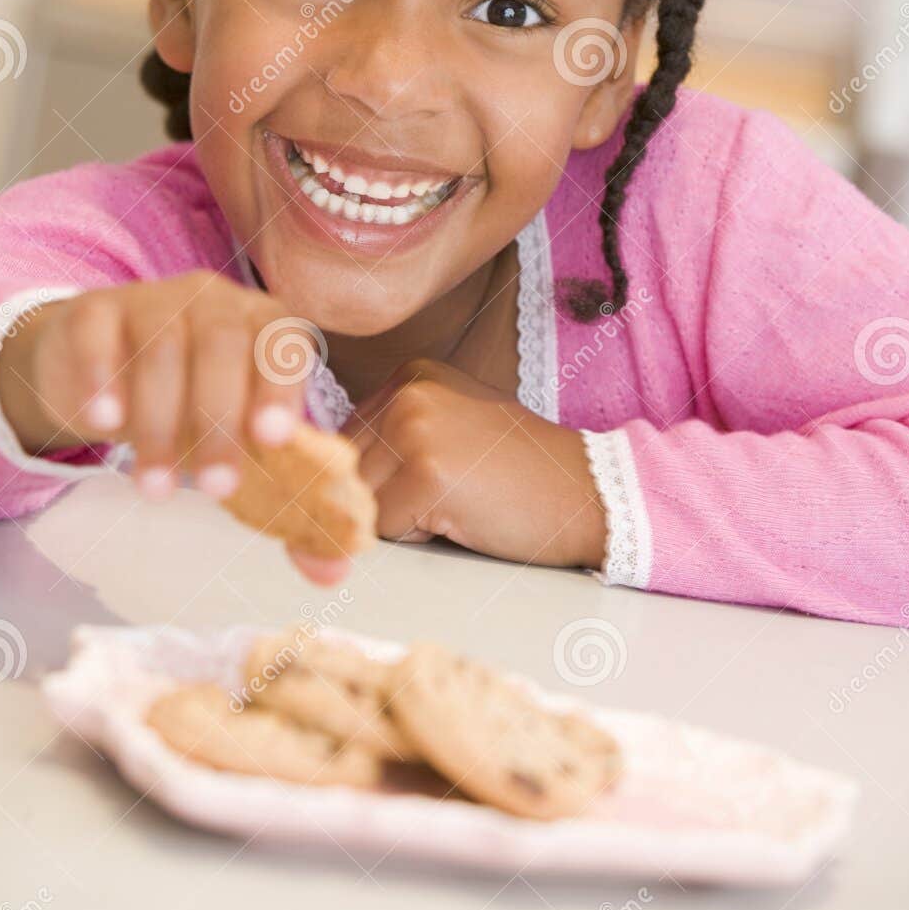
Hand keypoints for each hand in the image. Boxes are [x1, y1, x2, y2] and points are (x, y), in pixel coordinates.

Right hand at [0, 271, 341, 582]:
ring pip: (161, 348)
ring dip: (159, 423)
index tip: (274, 440)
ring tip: (155, 489)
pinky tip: (103, 425)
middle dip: (221, 419)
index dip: (282, 385)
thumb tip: (332, 571)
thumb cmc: (190, 405)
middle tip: (216, 489)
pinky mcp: (95, 313)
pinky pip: (100, 337)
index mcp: (262, 325)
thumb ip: (284, 502)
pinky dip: (103, 379)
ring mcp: (151, 300)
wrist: (101, 367)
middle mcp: (212, 302)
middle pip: (222, 344)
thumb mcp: (233, 446)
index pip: (282, 341)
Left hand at [340, 358, 605, 569]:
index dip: (380, 476)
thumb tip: (322, 467)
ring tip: (456, 500)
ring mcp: (415, 427)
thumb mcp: (452, 425)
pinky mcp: (426, 472)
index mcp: (410, 375)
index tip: (429, 479)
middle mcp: (407, 391)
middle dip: (385, 496)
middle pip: (348, 470)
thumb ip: (393, 433)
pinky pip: (384, 525)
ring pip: (360, 498)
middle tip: (452, 491)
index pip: (346, 440)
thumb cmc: (520, 470)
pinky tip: (461, 514)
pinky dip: (417, 534)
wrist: (586, 490)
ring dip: (400, 516)